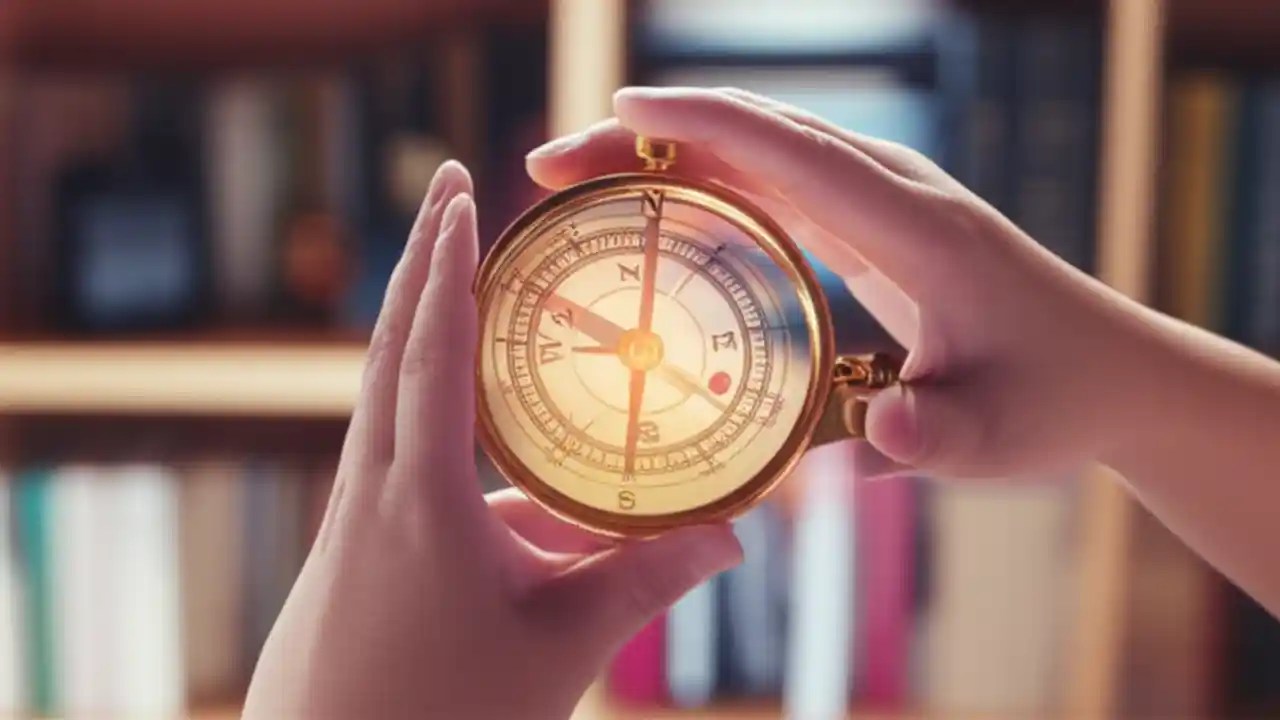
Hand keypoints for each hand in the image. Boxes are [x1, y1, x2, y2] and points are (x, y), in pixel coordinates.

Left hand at [243, 161, 741, 719]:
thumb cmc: (438, 718)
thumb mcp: (558, 646)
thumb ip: (644, 582)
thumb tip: (733, 538)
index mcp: (416, 496)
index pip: (431, 346)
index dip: (448, 262)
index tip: (457, 191)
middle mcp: (372, 488)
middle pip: (393, 346)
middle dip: (426, 263)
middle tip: (452, 194)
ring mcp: (354, 518)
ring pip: (394, 401)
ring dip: (430, 338)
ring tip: (482, 303)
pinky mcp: (355, 547)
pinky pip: (401, 459)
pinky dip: (443, 424)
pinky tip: (505, 470)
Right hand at [527, 86, 1166, 480]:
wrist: (1110, 373)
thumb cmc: (1052, 400)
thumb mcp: (995, 439)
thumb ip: (934, 437)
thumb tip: (879, 430)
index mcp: (918, 229)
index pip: (796, 154)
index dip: (704, 124)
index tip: (617, 112)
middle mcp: (897, 194)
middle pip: (759, 135)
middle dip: (651, 133)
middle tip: (553, 164)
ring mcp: (886, 199)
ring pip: (761, 147)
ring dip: (668, 149)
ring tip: (579, 176)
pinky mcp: (875, 220)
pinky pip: (777, 179)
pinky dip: (707, 177)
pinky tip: (656, 203)